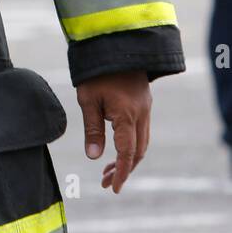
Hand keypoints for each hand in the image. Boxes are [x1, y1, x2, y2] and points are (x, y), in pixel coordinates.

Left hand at [76, 69, 150, 193]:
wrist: (115, 44)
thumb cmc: (96, 71)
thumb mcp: (87, 99)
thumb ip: (92, 129)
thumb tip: (94, 157)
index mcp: (126, 115)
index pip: (127, 152)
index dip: (121, 172)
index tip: (114, 188)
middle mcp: (141, 114)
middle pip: (138, 151)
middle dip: (124, 169)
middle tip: (106, 182)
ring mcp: (145, 108)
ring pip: (142, 141)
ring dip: (128, 158)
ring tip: (109, 169)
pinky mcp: (144, 102)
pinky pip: (142, 130)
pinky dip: (132, 144)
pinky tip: (118, 147)